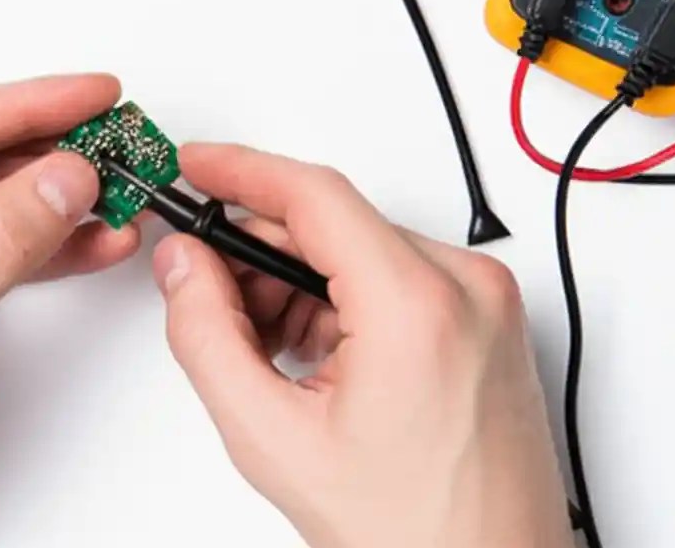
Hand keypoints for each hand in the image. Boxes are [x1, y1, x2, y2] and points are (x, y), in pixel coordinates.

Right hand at [153, 144, 573, 547]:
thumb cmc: (412, 533)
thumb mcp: (273, 438)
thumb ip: (208, 337)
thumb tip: (184, 268)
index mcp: (418, 306)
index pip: (314, 195)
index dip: (240, 171)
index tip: (193, 165)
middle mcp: (466, 286)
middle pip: (336, 222)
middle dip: (259, 246)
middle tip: (204, 282)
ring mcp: (487, 300)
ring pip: (363, 248)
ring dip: (299, 279)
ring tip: (265, 347)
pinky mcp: (490, 318)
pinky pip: (399, 276)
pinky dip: (344, 299)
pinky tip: (312, 352)